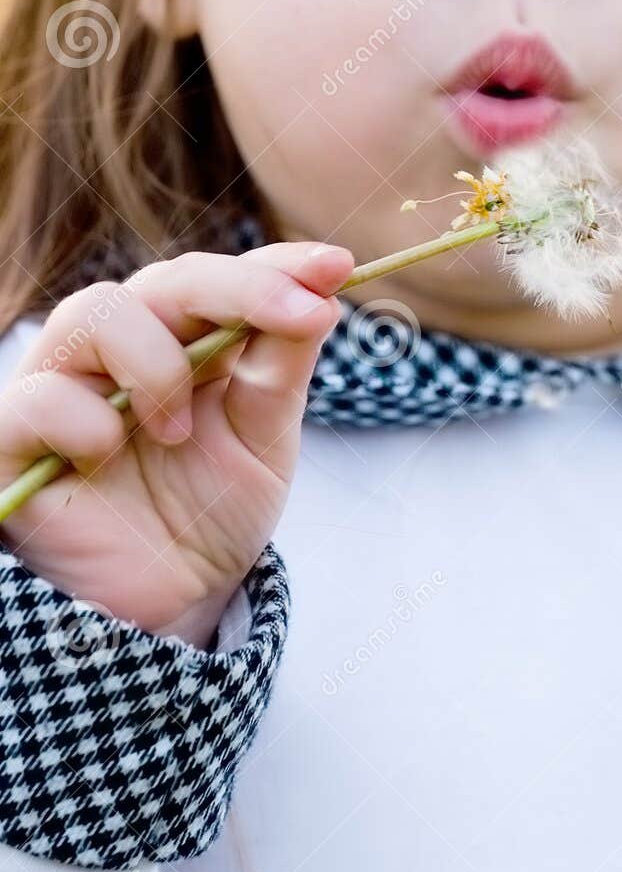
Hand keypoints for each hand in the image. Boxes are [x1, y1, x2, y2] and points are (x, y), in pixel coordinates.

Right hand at [0, 241, 352, 639]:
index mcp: (181, 340)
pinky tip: (106, 456)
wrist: (167, 606)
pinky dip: (84, 421)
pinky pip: (38, 399)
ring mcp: (63, 385)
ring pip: (93, 312)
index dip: (276, 265)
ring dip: (157, 363)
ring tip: (179, 431)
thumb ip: (281, 367)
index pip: (220, 279)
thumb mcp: (262, 439)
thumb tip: (321, 292)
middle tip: (303, 313)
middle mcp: (119, 348)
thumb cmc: (210, 514)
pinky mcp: (13, 439)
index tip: (338, 267)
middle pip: (164, 281)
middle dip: (240, 290)